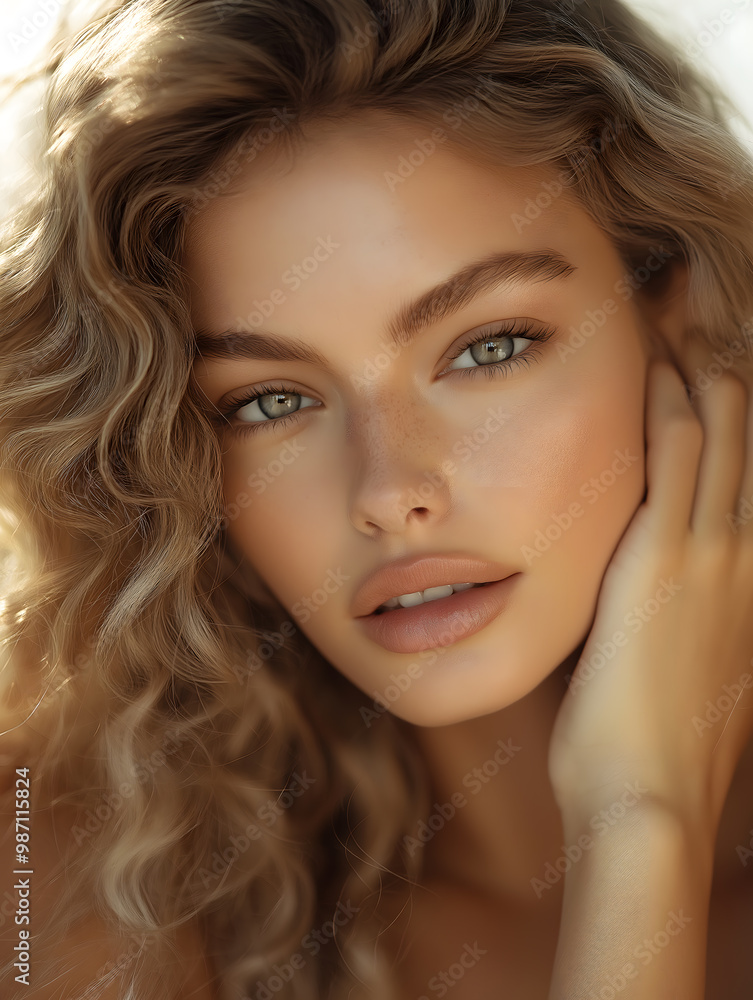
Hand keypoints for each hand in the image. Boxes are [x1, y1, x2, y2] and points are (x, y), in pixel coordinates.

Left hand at [548, 341, 752, 840]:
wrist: (650, 799)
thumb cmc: (654, 750)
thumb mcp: (689, 678)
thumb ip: (684, 624)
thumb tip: (656, 606)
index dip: (739, 418)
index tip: (715, 373)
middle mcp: (751, 555)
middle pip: (751, 436)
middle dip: (729, 369)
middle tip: (702, 313)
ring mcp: (716, 551)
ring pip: (723, 428)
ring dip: (700, 368)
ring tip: (676, 318)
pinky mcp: (667, 553)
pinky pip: (675, 449)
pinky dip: (665, 398)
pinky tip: (649, 362)